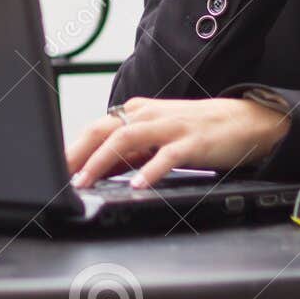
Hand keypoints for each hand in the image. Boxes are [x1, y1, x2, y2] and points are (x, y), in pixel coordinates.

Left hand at [65, 96, 289, 188]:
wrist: (244, 121)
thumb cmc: (196, 131)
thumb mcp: (157, 138)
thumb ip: (129, 152)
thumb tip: (96, 172)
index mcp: (136, 112)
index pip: (96, 129)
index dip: (73, 150)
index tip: (55, 171)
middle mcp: (148, 115)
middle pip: (104, 129)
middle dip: (78, 154)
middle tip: (61, 177)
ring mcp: (169, 126)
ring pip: (127, 139)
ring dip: (102, 162)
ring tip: (86, 182)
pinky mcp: (191, 141)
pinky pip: (166, 156)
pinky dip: (149, 171)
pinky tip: (137, 186)